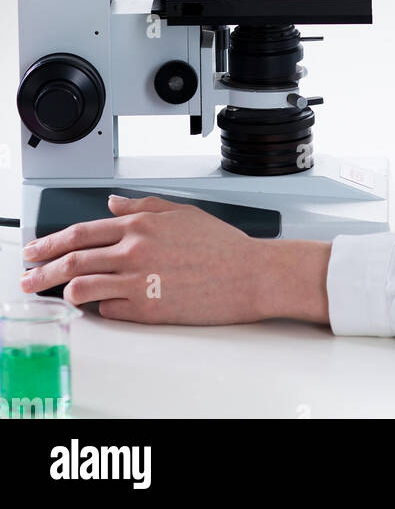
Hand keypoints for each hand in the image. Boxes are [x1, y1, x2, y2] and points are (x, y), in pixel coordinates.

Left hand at [19, 194, 330, 326]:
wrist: (249, 274)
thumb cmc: (221, 245)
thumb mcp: (181, 212)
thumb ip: (143, 205)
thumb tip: (112, 202)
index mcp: (140, 224)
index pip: (80, 232)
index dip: (50, 243)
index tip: (34, 250)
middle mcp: (134, 251)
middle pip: (72, 261)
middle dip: (41, 270)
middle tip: (27, 278)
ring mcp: (138, 282)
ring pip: (81, 289)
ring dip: (65, 292)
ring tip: (61, 294)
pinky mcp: (148, 310)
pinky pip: (108, 311)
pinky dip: (99, 308)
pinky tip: (101, 305)